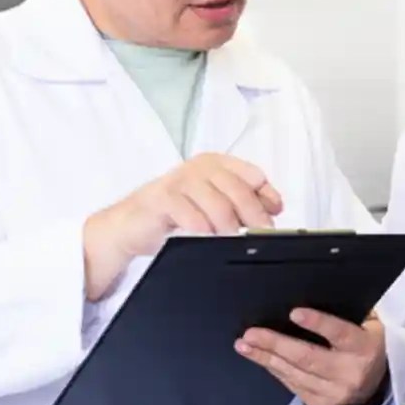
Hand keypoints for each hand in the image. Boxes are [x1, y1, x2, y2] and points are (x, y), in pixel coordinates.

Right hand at [82, 153, 282, 299]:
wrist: (130, 226)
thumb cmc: (174, 216)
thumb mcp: (213, 206)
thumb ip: (242, 203)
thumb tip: (273, 209)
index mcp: (216, 164)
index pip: (253, 175)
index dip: (266, 196)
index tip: (274, 214)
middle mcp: (199, 167)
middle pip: (239, 190)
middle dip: (253, 216)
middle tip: (258, 235)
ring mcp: (180, 181)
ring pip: (218, 204)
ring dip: (228, 227)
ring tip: (227, 239)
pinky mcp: (162, 198)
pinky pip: (191, 214)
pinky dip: (202, 229)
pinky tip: (204, 236)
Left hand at [234, 309, 388, 404]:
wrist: (378, 385)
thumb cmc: (367, 344)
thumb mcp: (369, 324)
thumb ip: (348, 312)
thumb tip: (314, 294)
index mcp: (364, 348)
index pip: (340, 334)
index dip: (318, 323)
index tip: (293, 313)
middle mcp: (350, 373)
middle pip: (308, 358)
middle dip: (276, 344)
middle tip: (251, 334)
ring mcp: (335, 393)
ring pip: (295, 374)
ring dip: (266, 358)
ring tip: (244, 346)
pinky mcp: (322, 404)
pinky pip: (293, 385)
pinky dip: (276, 370)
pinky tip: (261, 358)